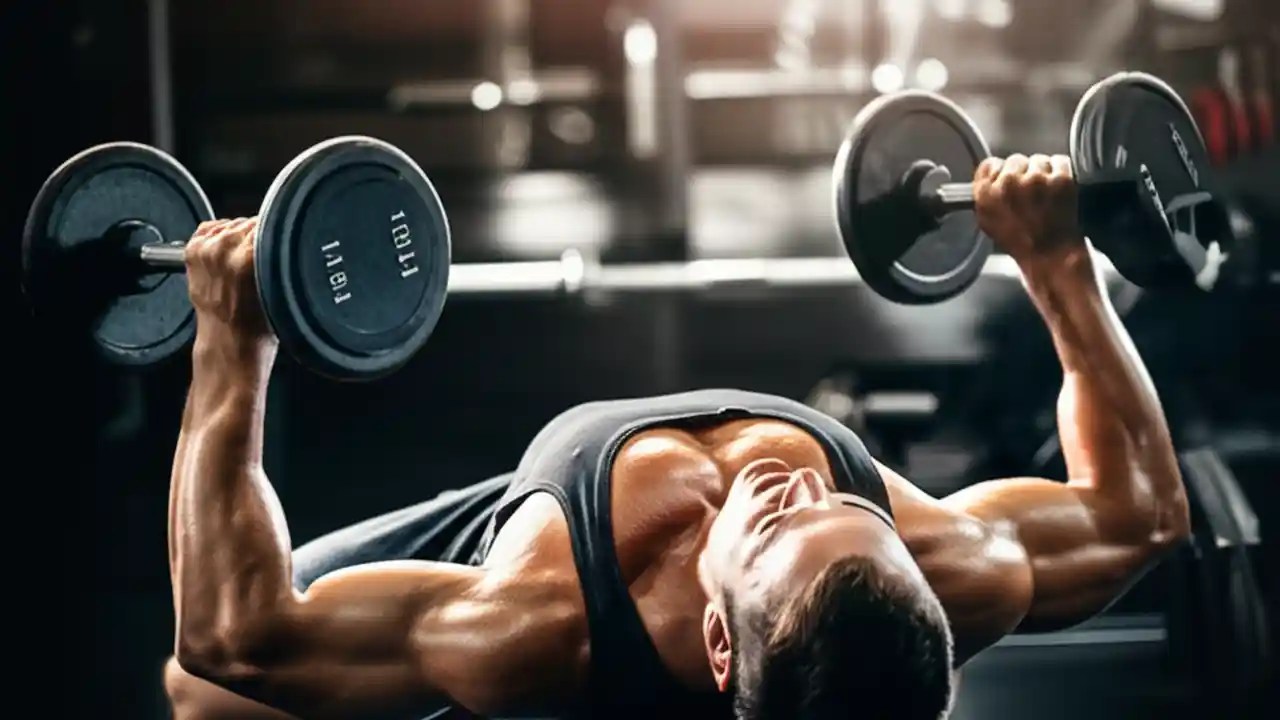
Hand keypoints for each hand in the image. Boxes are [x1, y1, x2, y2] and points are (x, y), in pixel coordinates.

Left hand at [185, 218, 272, 342]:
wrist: (228, 344)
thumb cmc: (256, 326)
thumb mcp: (281, 286)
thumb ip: (279, 253)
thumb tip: (279, 231)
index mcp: (249, 256)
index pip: (270, 222)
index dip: (279, 232)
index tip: (282, 242)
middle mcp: (223, 248)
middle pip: (250, 222)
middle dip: (260, 235)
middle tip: (264, 258)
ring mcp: (204, 250)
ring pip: (232, 224)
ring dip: (241, 236)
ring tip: (246, 260)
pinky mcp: (192, 252)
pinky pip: (211, 228)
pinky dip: (221, 236)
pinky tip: (229, 253)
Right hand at [974, 154, 1085, 265]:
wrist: (1050, 253)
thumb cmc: (1020, 241)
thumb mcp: (987, 221)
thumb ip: (984, 195)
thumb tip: (989, 177)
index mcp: (986, 193)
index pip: (990, 164)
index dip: (1000, 172)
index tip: (1008, 180)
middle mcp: (1009, 182)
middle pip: (1015, 160)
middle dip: (1022, 172)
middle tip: (1029, 191)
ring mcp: (1036, 178)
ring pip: (1038, 159)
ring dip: (1042, 171)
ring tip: (1045, 191)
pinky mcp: (1060, 178)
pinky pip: (1059, 160)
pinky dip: (1060, 171)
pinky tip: (1057, 187)